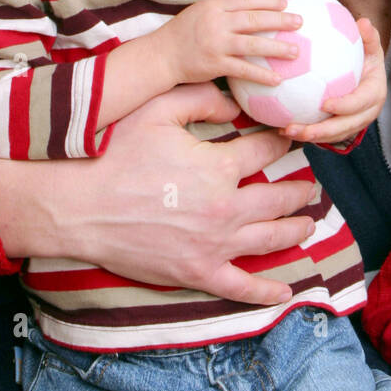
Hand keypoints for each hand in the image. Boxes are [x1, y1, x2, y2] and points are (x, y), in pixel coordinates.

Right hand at [0, 82, 316, 303]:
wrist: (80, 207)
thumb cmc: (115, 155)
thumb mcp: (157, 110)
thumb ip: (199, 98)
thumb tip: (233, 100)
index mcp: (219, 167)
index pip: (264, 152)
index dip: (280, 143)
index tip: (290, 139)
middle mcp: (225, 207)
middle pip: (278, 199)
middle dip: (298, 191)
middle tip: (310, 186)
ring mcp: (214, 245)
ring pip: (270, 239)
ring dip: (295, 230)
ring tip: (308, 223)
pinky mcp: (196, 273)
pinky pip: (240, 287)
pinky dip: (265, 292)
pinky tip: (284, 292)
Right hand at [162, 0, 302, 87]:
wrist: (161, 56)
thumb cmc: (182, 33)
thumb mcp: (200, 12)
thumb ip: (223, 9)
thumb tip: (252, 8)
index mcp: (214, 6)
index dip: (268, 1)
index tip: (285, 4)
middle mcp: (216, 22)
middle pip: (254, 19)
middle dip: (280, 20)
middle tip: (300, 23)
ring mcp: (216, 43)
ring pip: (253, 44)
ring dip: (277, 48)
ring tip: (295, 52)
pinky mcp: (215, 64)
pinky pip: (244, 69)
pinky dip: (262, 75)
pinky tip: (277, 80)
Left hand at [282, 18, 386, 146]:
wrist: (369, 76)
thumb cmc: (367, 58)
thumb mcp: (371, 46)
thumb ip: (368, 36)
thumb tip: (363, 22)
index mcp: (374, 94)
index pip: (359, 103)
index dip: (344, 106)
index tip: (324, 104)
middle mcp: (366, 113)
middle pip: (344, 127)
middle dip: (321, 131)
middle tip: (299, 128)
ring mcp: (354, 124)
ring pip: (332, 136)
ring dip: (309, 136)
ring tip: (286, 131)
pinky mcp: (341, 128)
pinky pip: (324, 135)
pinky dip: (306, 133)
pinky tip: (283, 128)